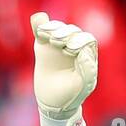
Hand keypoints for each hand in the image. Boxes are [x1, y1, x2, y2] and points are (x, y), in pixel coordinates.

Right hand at [30, 11, 97, 125]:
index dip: (79, 41)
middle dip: (65, 34)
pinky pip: (42, 29)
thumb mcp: (83, 87)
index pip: (86, 39)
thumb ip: (88, 71)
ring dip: (53, 28)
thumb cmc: (71, 94)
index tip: (69, 51)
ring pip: (58, 28)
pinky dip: (40, 24)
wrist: (52, 102)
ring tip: (46, 35)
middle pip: (73, 31)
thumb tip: (83, 52)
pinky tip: (37, 23)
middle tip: (56, 42)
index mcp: (87, 54)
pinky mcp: (44, 44)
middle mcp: (74, 45)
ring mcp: (59, 44)